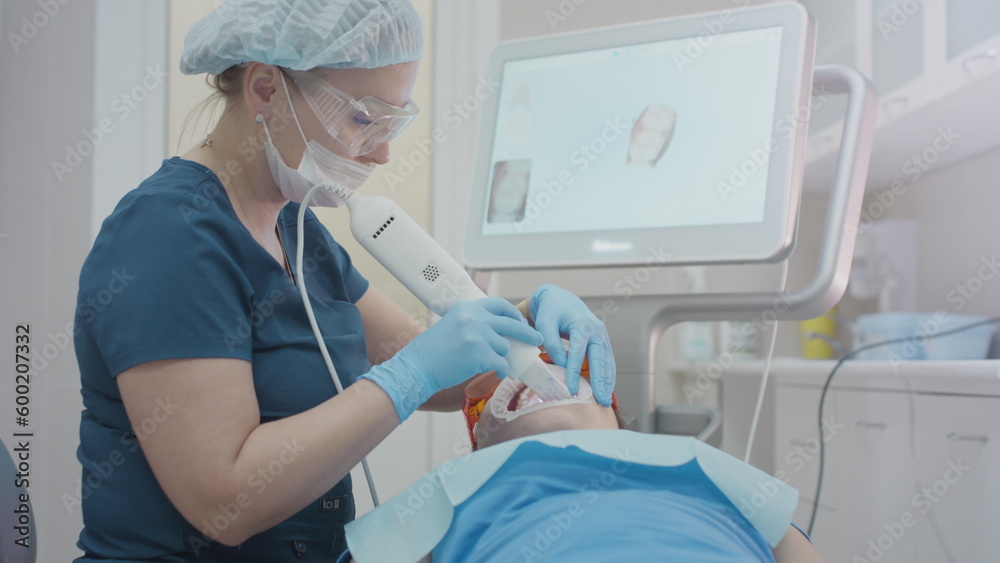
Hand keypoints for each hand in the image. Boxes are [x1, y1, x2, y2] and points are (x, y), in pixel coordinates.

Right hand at [361, 298, 541, 420]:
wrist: (417, 367)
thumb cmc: (432, 350)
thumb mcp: (453, 324)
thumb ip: (474, 322)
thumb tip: (499, 329)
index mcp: (467, 308)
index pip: (499, 304)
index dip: (514, 313)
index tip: (521, 321)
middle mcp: (474, 318)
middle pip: (510, 323)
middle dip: (527, 332)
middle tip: (536, 339)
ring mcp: (477, 336)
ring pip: (504, 346)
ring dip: (501, 356)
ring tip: (490, 362)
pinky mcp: (479, 354)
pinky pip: (501, 363)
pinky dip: (502, 370)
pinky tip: (497, 373)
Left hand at [530, 284, 615, 406]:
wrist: (559, 299)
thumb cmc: (550, 312)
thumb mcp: (544, 324)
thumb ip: (552, 343)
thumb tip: (562, 365)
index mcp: (582, 324)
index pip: (578, 352)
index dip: (574, 373)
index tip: (571, 390)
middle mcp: (596, 329)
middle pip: (600, 359)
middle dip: (600, 382)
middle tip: (600, 401)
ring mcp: (602, 335)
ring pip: (607, 361)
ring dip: (607, 381)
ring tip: (605, 400)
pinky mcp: (602, 340)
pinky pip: (607, 360)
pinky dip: (607, 375)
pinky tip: (606, 388)